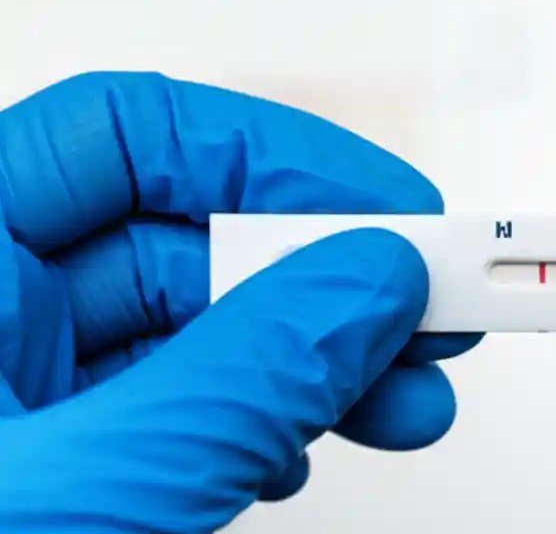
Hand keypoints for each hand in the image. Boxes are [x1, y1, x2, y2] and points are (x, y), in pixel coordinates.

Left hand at [0, 72, 481, 530]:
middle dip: (328, 277)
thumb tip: (374, 281)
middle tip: (437, 309)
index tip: (397, 212)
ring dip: (321, 356)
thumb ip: (241, 380)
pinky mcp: (66, 466)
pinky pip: (188, 406)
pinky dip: (268, 420)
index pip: (127, 137)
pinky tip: (306, 449)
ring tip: (410, 398)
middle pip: (186, 237)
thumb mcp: (87, 501)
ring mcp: (19, 400)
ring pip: (203, 329)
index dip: (276, 158)